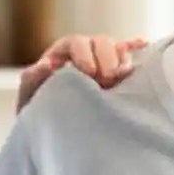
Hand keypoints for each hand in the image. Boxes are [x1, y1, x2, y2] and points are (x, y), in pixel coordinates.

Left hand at [16, 35, 147, 112]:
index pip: (76, 43)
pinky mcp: (117, 75)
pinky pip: (128, 55)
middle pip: (101, 42)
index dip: (84, 54)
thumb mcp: (30, 97)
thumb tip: (46, 65)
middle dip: (107, 57)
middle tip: (109, 78)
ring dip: (122, 60)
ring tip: (124, 76)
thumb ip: (33, 79)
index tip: (89, 73)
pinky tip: (143, 45)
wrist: (53, 132)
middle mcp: (85, 54)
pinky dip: (135, 49)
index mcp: (62, 54)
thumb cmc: (39, 111)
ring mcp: (103, 63)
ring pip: (118, 49)